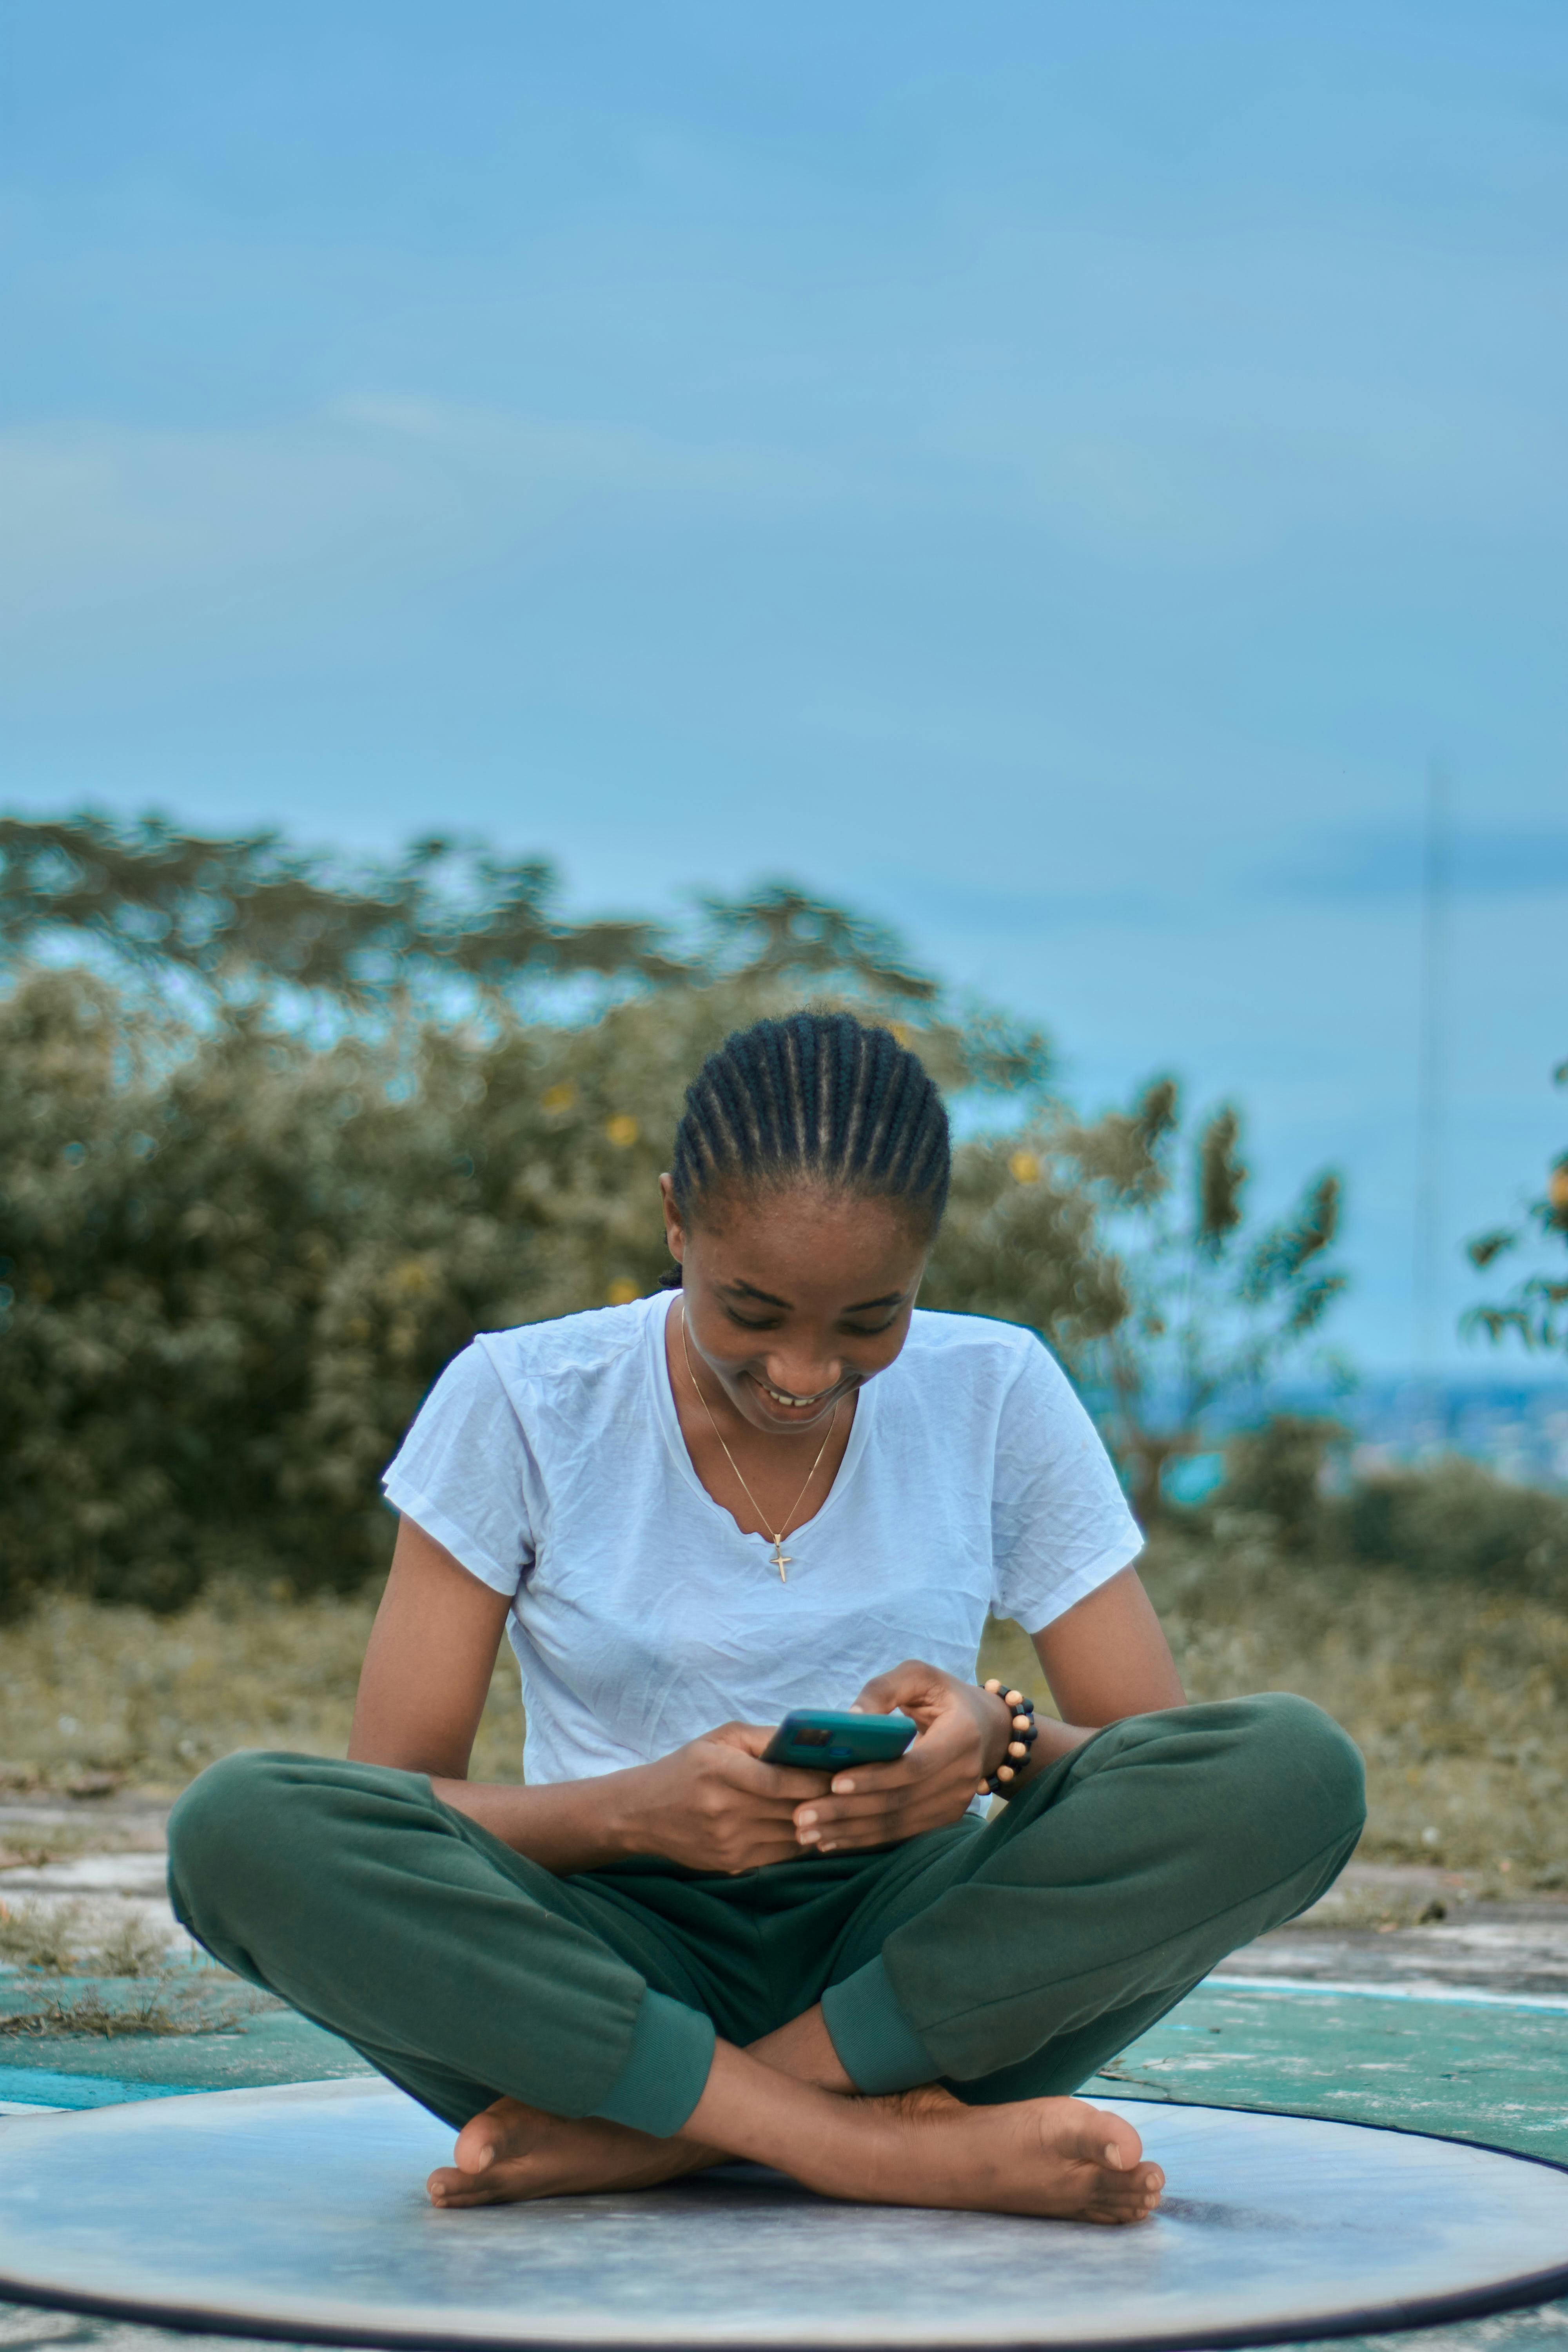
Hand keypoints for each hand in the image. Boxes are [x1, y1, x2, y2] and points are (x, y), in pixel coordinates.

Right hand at [613, 1724, 830, 1873]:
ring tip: (836, 1810)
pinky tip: (810, 1828)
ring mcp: (727, 1841)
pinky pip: (778, 1855)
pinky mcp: (730, 1863)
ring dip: (815, 1824)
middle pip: (789, 1810)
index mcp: (720, 1771)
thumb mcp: (720, 1738)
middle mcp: (723, 1809)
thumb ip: (764, 1738)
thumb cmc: (687, 1767)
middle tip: (850, 1791)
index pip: (779, 1782)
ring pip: (789, 1836)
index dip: (814, 1781)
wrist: (641, 1813)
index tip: (839, 1774)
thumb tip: (809, 1741)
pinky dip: (798, 1842)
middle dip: (823, 1802)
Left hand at [789, 1660, 1013, 1854]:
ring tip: (807, 1833)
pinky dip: (866, 1839)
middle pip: (900, 1802)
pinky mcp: (946, 1817)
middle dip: (849, 1812)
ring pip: (899, 1825)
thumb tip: (847, 1719)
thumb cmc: (944, 1696)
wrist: (990, 1729)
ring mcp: (957, 1802)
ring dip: (851, 1832)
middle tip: (802, 1817)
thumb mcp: (918, 1676)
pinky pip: (903, 1833)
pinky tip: (832, 1841)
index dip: (875, 1778)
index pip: (914, 1767)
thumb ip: (883, 1690)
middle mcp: (963, 1775)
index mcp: (961, 1736)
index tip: (834, 1783)